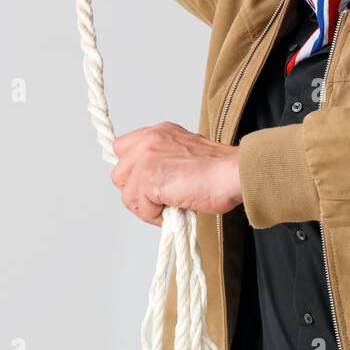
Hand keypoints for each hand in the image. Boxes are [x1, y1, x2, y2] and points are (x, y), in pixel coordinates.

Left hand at [111, 122, 244, 226]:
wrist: (231, 174)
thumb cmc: (219, 169)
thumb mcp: (184, 153)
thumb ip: (164, 160)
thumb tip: (152, 184)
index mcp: (158, 132)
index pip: (122, 148)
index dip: (131, 171)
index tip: (147, 184)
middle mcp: (148, 141)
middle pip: (118, 174)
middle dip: (136, 192)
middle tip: (159, 201)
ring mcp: (145, 159)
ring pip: (126, 195)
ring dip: (146, 208)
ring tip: (169, 208)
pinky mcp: (147, 180)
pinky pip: (141, 209)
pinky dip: (157, 217)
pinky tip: (175, 210)